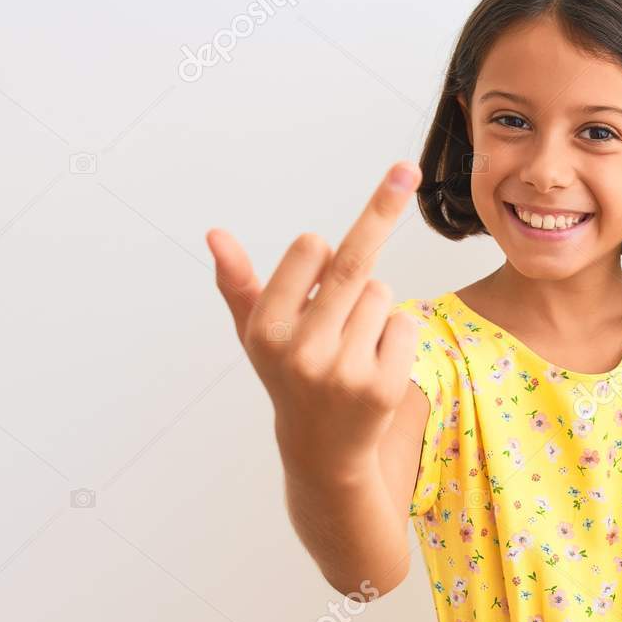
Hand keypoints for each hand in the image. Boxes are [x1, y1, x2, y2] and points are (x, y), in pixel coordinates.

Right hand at [207, 161, 422, 476]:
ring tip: (352, 343)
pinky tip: (375, 361)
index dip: (320, 251)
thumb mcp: (256, 334)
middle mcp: (302, 352)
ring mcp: (345, 373)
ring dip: (375, 305)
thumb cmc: (289, 377)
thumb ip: (237, 283)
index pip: (312, 250)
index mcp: (266, 330)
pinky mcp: (384, 388)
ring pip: (383, 293)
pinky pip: (406, 323)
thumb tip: (215, 234)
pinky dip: (397, 332)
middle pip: (355, 263)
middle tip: (405, 168)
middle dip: (383, 207)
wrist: (323, 453)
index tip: (323, 252)